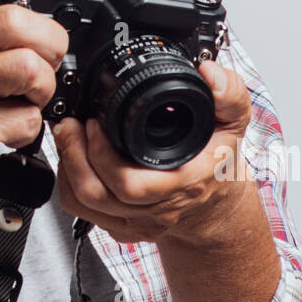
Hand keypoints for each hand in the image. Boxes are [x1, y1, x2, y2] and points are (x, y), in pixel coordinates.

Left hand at [53, 58, 257, 246]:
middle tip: (71, 124)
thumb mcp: (234, 124)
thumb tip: (209, 73)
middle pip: (98, 194)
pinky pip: (82, 211)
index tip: (94, 123)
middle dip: (74, 155)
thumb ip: (229, 95)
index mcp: (182, 184)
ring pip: (84, 204)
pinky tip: (74, 158)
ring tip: (68, 135)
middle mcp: (157, 208)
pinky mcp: (120, 227)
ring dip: (67, 167)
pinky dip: (69, 183)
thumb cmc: (218, 164)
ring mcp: (137, 222)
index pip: (130, 185)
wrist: (215, 205)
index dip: (102, 155)